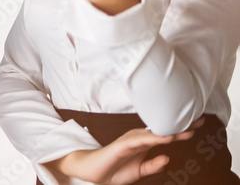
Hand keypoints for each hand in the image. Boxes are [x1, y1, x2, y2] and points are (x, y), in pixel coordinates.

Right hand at [48, 119, 201, 184]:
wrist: (93, 172)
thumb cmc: (115, 169)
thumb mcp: (140, 171)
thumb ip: (153, 165)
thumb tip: (168, 159)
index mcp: (144, 144)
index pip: (165, 135)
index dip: (181, 131)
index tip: (198, 126)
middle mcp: (138, 138)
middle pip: (162, 130)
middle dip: (180, 126)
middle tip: (200, 120)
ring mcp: (130, 140)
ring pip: (153, 133)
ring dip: (170, 131)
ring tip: (188, 129)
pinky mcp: (122, 145)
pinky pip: (140, 141)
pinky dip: (154, 139)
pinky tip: (166, 138)